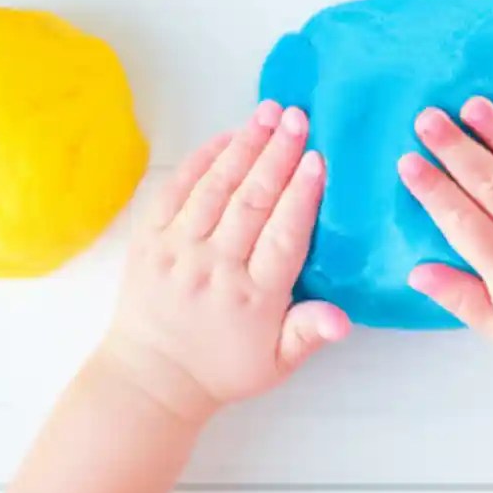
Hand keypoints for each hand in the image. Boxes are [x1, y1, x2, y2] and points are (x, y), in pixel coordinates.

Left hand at [102, 101, 349, 423]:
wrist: (151, 379)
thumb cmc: (224, 367)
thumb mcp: (277, 364)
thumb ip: (311, 333)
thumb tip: (343, 319)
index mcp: (253, 298)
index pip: (282, 237)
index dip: (301, 196)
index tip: (317, 160)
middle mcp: (214, 268)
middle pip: (251, 202)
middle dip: (277, 155)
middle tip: (298, 118)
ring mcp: (177, 250)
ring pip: (216, 188)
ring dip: (244, 146)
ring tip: (268, 113)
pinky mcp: (149, 240)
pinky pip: (176, 189)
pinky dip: (202, 159)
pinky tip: (227, 136)